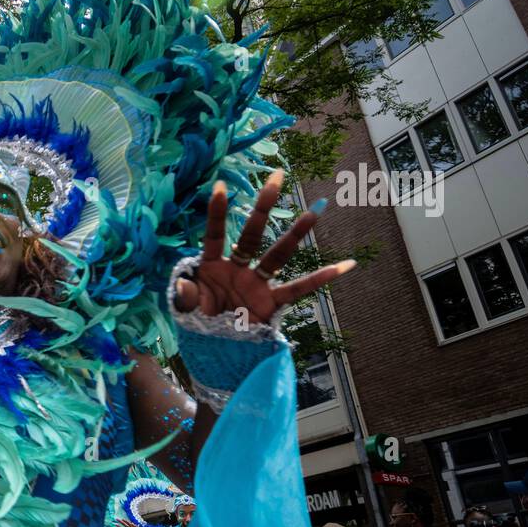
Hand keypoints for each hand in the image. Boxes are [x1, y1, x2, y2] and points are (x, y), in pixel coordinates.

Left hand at [172, 172, 354, 320]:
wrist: (214, 350)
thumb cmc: (197, 325)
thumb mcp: (184, 310)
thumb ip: (184, 297)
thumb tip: (184, 285)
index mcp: (211, 266)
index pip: (215, 234)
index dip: (217, 212)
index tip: (221, 184)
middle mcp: (237, 269)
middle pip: (252, 233)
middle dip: (264, 206)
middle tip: (278, 176)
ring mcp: (256, 283)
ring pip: (278, 255)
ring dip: (296, 234)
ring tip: (315, 211)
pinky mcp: (270, 302)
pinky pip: (298, 289)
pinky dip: (321, 279)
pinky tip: (343, 265)